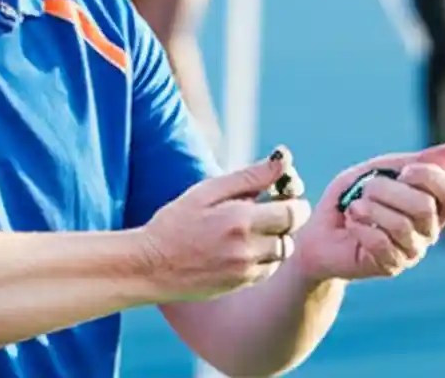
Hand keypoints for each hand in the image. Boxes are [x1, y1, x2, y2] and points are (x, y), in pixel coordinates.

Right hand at [136, 147, 310, 302]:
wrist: (150, 267)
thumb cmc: (175, 223)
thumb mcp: (207, 191)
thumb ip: (249, 176)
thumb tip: (283, 160)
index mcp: (241, 220)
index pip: (293, 212)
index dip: (294, 203)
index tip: (283, 196)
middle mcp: (248, 248)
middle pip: (290, 234)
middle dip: (286, 220)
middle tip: (268, 211)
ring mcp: (245, 271)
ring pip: (282, 253)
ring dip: (276, 240)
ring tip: (252, 230)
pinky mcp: (240, 285)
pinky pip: (268, 270)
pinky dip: (265, 258)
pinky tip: (243, 248)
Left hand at [293, 142, 444, 281]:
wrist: (320, 231)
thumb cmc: (354, 196)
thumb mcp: (382, 169)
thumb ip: (419, 161)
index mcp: (434, 206)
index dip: (433, 178)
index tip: (405, 171)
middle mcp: (429, 232)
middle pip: (425, 207)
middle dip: (388, 189)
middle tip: (366, 188)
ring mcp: (411, 252)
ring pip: (402, 225)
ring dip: (370, 208)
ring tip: (355, 206)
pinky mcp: (389, 267)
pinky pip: (381, 243)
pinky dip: (361, 226)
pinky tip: (352, 223)